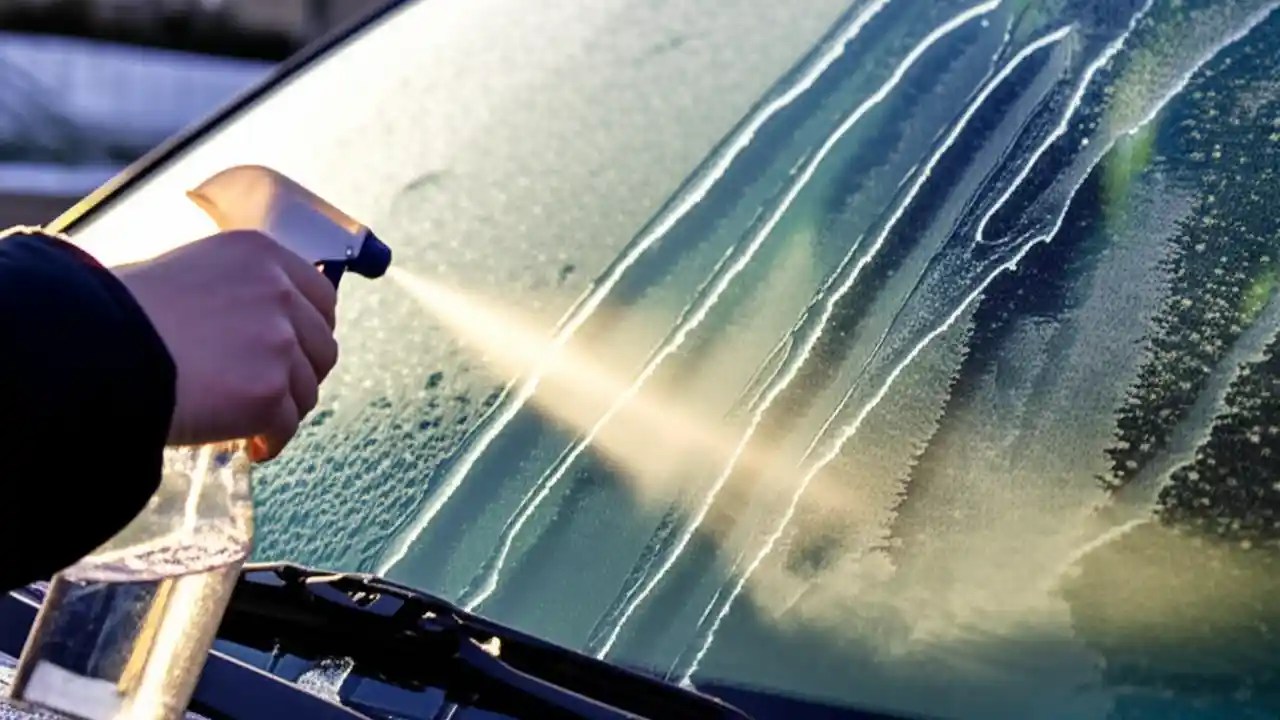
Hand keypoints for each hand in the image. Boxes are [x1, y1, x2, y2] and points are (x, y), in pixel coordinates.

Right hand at [114, 230, 338, 461]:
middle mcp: (278, 292)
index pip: (321, 295)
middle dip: (303, 373)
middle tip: (277, 391)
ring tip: (253, 422)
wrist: (98, 349)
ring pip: (307, 389)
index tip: (298, 350)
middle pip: (322, 346)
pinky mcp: (269, 390)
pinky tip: (251, 445)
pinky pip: (287, 426)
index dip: (312, 329)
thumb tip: (258, 327)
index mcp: (259, 254)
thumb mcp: (188, 275)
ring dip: (284, 409)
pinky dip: (272, 440)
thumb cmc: (124, 314)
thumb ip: (235, 293)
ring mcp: (278, 342)